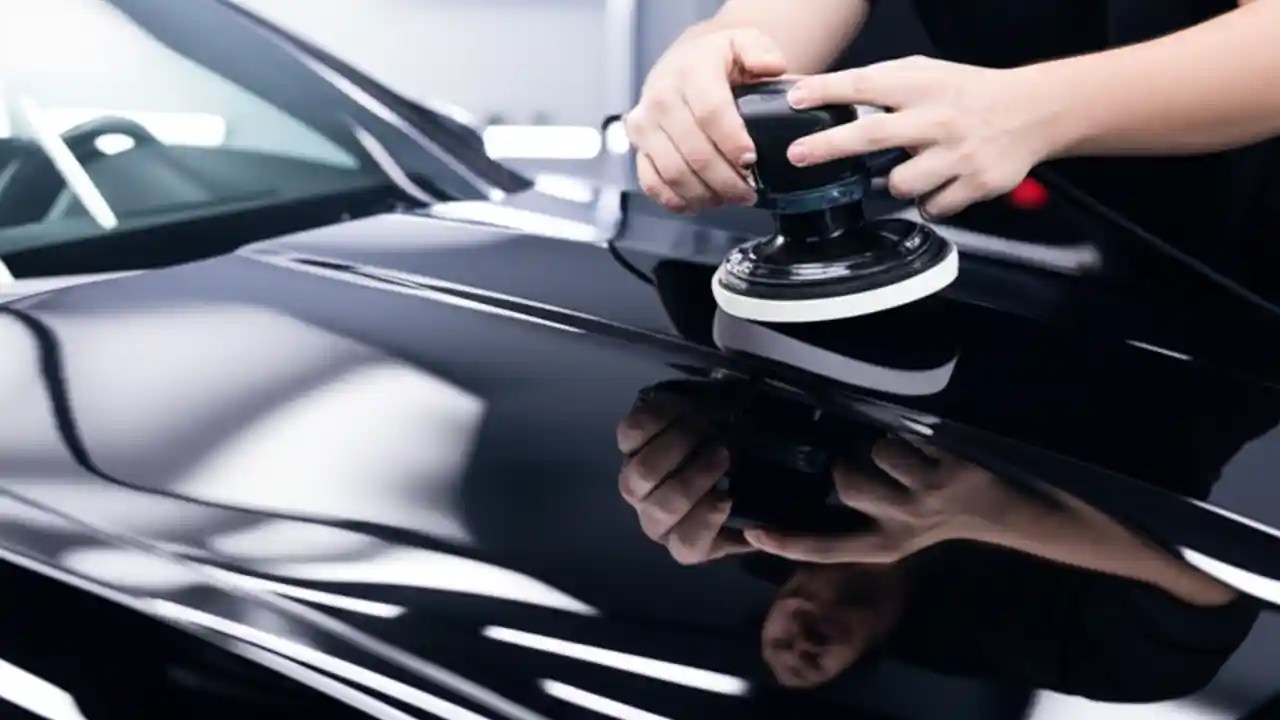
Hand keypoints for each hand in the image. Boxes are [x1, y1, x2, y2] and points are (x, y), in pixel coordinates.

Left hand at [616, 392, 751, 564]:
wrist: (698, 448)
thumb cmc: (724, 487)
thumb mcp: (740, 514)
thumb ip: (747, 525)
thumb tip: (759, 531)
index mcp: (682, 539)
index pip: (687, 545)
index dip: (705, 523)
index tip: (727, 498)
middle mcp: (652, 516)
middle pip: (664, 507)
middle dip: (696, 478)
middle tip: (722, 453)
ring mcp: (634, 482)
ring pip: (641, 473)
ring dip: (675, 447)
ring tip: (703, 429)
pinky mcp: (625, 447)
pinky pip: (630, 434)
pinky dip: (656, 419)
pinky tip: (681, 409)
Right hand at [625, 29, 786, 212]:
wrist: (685, 62)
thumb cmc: (720, 60)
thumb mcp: (744, 43)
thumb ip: (762, 52)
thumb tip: (772, 67)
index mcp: (690, 70)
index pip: (710, 112)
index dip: (732, 142)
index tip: (752, 161)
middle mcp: (660, 96)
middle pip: (693, 151)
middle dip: (726, 180)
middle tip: (750, 192)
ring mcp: (644, 124)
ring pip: (673, 172)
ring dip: (705, 194)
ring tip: (730, 198)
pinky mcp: (637, 146)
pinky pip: (651, 183)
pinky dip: (677, 199)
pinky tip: (701, 201)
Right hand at [744, 437, 1015, 562]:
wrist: (998, 513)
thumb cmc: (935, 514)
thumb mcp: (894, 530)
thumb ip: (858, 516)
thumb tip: (817, 484)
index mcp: (882, 545)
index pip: (826, 548)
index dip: (787, 541)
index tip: (753, 534)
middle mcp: (900, 526)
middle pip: (847, 483)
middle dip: (851, 464)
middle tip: (868, 465)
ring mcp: (924, 498)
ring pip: (877, 453)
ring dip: (886, 447)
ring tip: (906, 458)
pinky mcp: (946, 472)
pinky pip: (905, 439)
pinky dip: (910, 438)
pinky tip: (928, 451)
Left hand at [786, 56, 1061, 217]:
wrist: (1033, 112)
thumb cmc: (967, 93)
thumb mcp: (926, 72)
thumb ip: (880, 81)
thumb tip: (821, 91)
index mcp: (922, 86)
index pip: (865, 84)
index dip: (826, 91)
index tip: (795, 99)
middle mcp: (937, 119)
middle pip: (872, 135)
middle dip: (828, 146)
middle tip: (798, 155)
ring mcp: (957, 154)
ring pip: (899, 184)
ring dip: (897, 183)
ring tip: (916, 167)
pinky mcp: (975, 184)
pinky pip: (931, 207)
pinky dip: (929, 202)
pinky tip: (942, 183)